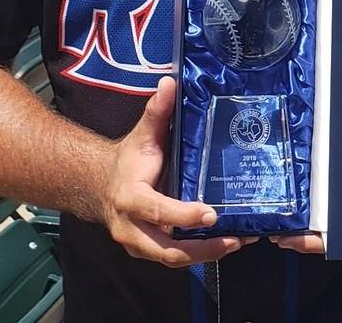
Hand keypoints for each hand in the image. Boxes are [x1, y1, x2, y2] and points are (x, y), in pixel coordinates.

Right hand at [102, 76, 250, 266]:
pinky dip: (201, 254)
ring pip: (173, 258)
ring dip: (207, 254)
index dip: (182, 214)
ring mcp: (140, 245)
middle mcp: (132, 228)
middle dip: (202, 248)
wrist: (102, 186)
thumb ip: (156, 111)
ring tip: (239, 242)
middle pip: (167, 249)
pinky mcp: (150, 252)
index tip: (210, 213)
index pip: (156, 210)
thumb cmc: (128, 160)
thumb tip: (169, 83)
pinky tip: (228, 243)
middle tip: (234, 239)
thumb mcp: (141, 135)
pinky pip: (175, 257)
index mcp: (130, 198)